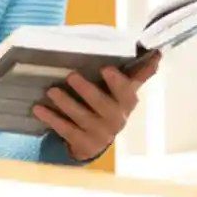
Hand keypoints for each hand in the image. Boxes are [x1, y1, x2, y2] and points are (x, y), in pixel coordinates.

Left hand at [32, 50, 162, 160]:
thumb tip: (157, 53)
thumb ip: (136, 72)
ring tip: (51, 91)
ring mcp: (101, 133)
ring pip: (83, 118)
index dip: (118, 81)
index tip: (106, 69)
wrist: (95, 139)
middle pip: (104, 105)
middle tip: (71, 75)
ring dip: (66, 104)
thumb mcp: (120, 89)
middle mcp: (117, 119)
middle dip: (88, 91)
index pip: (127, 91)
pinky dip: (51, 118)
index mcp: (127, 101)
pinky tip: (38, 108)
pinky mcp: (84, 144)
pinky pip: (66, 130)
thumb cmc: (108, 103)